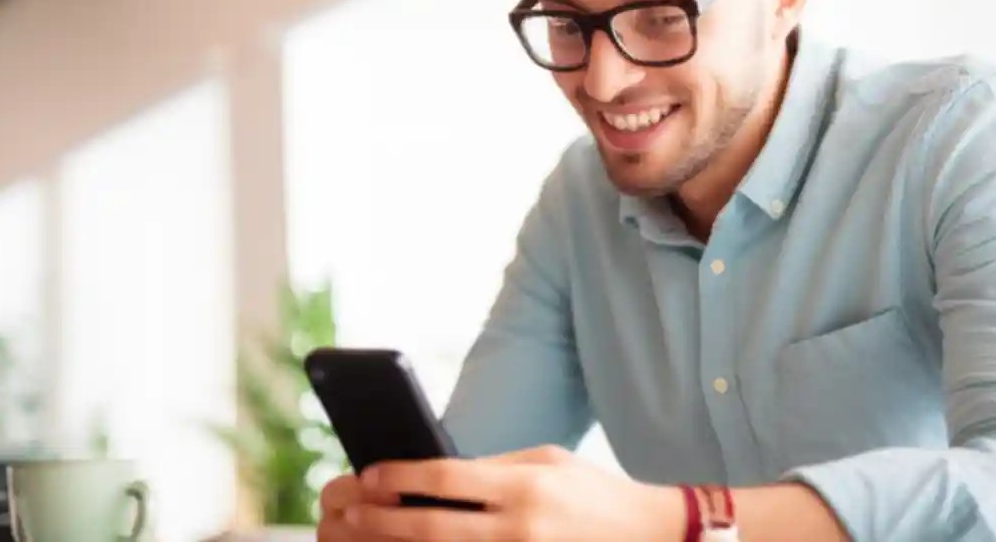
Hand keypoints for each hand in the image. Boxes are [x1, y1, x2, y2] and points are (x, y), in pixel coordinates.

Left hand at [325, 445, 683, 540]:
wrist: (647, 535)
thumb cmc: (593, 492)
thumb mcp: (547, 461)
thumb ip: (493, 467)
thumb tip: (434, 473)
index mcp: (525, 486)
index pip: (447, 478)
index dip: (401, 476)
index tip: (369, 474)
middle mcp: (520, 527)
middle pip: (432, 527)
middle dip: (382, 520)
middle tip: (348, 512)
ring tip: (361, 539)